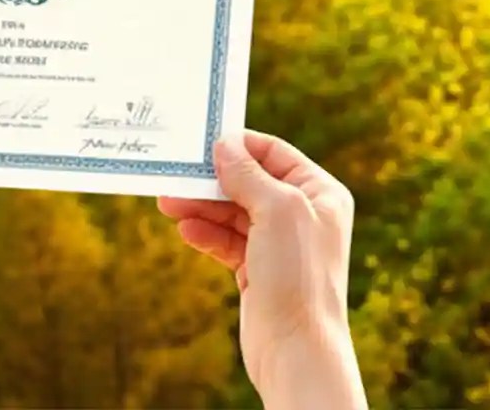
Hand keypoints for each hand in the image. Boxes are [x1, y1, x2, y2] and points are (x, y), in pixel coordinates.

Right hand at [158, 130, 366, 409]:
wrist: (296, 349)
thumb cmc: (298, 275)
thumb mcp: (276, 210)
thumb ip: (248, 174)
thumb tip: (224, 144)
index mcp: (320, 192)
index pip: (274, 153)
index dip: (238, 145)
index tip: (202, 141)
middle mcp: (303, 214)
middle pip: (248, 182)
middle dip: (211, 180)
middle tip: (174, 176)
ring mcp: (280, 244)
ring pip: (233, 213)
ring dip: (202, 207)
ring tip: (169, 204)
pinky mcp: (258, 270)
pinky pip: (227, 242)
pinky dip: (206, 234)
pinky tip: (186, 231)